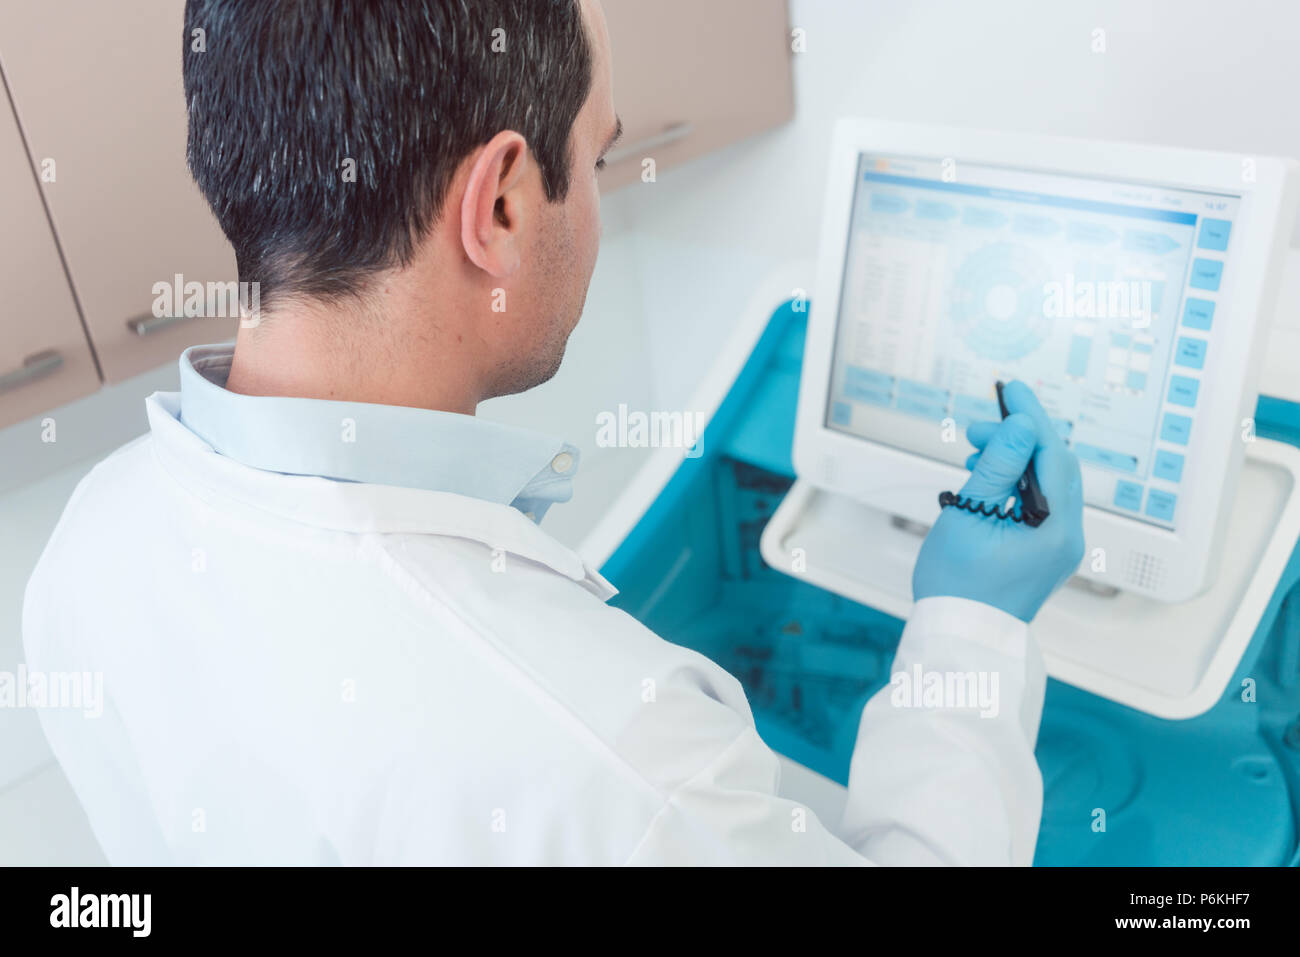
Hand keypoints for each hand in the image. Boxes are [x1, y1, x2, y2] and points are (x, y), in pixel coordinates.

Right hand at [913, 380, 1084, 621]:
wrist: (958, 637)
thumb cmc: (957, 586)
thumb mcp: (970, 515)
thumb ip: (998, 466)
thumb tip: (1021, 427)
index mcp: (1057, 529)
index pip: (1051, 455)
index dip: (1030, 418)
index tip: (1013, 389)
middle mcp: (1067, 537)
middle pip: (1054, 466)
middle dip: (1019, 439)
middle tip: (980, 429)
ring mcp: (1057, 546)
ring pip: (1046, 483)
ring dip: (1014, 460)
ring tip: (976, 454)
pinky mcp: (1043, 552)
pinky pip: (1039, 503)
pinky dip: (1015, 483)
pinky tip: (988, 479)